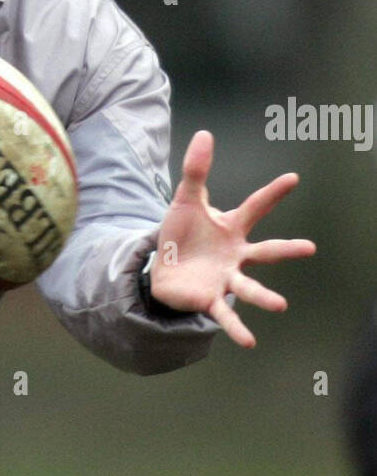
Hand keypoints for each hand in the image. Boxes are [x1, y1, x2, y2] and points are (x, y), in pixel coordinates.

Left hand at [150, 130, 315, 347]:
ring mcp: (225, 278)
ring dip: (264, 297)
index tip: (292, 178)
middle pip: (264, 252)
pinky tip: (249, 342)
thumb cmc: (182, 234)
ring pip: (248, 288)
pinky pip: (224, 314)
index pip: (255, 207)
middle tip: (310, 248)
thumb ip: (196, 171)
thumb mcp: (186, 200)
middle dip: (286, 250)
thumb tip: (204, 134)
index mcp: (232, 228)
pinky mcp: (210, 298)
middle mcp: (235, 255)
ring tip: (280, 305)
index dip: (272, 193)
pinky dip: (236, 328)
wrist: (165, 267)